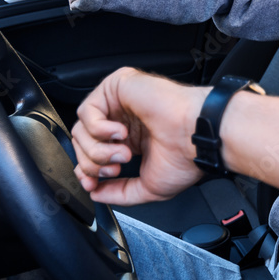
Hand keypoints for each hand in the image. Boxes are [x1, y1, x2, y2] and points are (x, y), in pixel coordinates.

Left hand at [72, 67, 209, 205]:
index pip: (93, 152)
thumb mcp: (148, 187)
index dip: (87, 170)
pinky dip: (99, 129)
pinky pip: (88, 110)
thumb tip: (96, 193)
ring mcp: (120, 102)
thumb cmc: (185, 156)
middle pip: (83, 142)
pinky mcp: (118, 86)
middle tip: (115, 168)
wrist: (196, 136)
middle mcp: (124, 119)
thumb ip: (119, 192)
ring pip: (82, 128)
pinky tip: (122, 133)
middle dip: (93, 163)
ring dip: (98, 148)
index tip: (94, 183)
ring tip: (123, 153)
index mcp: (132, 139)